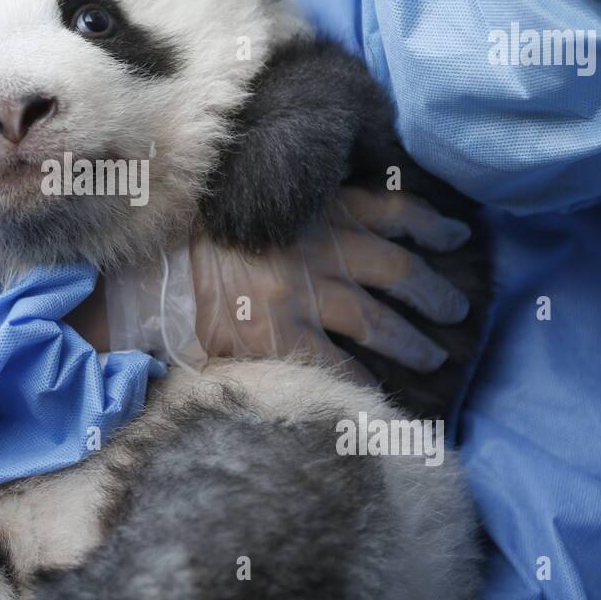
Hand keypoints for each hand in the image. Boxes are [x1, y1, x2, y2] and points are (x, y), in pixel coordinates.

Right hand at [85, 188, 471, 381]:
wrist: (145, 274)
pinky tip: (381, 396)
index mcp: (311, 210)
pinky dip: (366, 383)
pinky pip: (340, 366)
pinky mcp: (282, 338)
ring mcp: (302, 294)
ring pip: (380, 321)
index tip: (454, 233)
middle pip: (397, 269)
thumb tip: (329, 217)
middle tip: (456, 309)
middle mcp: (317, 248)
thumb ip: (292, 207)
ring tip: (434, 355)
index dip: (430, 222)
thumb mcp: (248, 203)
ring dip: (415, 340)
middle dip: (434, 292)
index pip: (389, 209)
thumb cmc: (190, 237)